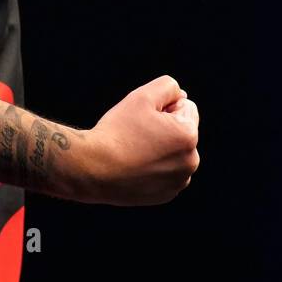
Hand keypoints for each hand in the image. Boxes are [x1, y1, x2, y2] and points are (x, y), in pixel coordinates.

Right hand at [85, 76, 199, 204]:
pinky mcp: (165, 195)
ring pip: (174, 153)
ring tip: (135, 151)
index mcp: (189, 136)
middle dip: (166, 128)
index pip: (186, 107)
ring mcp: (178, 182)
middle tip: (137, 134)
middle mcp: (190, 162)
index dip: (163, 107)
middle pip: (182, 131)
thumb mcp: (142, 96)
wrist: (92, 169)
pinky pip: (165, 173)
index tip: (143, 119)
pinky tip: (134, 167)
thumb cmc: (116, 131)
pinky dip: (154, 168)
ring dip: (161, 148)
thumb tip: (181, 96)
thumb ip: (168, 86)